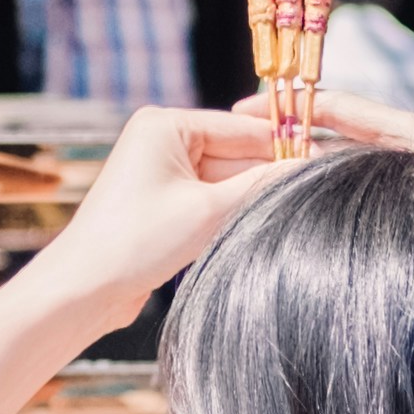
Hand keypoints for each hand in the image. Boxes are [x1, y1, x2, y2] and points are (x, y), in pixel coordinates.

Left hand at [45, 90, 413, 327]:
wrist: (84, 289)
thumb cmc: (136, 242)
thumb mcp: (209, 211)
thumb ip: (262, 184)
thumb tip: (311, 166)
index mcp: (166, 124)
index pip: (244, 128)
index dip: (287, 145)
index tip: (329, 159)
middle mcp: (163, 140)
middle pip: (238, 152)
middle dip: (272, 173)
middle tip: (321, 188)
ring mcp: (162, 172)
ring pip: (228, 179)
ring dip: (254, 197)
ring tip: (295, 210)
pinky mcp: (164, 203)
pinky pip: (212, 199)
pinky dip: (233, 212)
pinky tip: (261, 225)